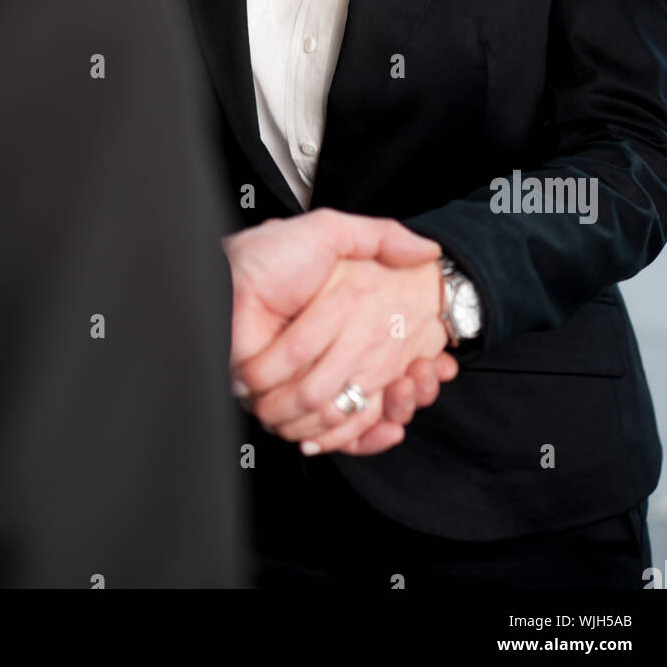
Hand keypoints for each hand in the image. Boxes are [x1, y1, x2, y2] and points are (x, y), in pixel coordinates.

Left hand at [233, 256, 448, 453]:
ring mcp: (305, 380)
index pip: (384, 352)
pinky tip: (391, 422)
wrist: (228, 281)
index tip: (437, 359)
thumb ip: (380, 237)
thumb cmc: (271, 255)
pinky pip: (332, 431)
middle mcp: (320, 353)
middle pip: (378, 387)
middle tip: (427, 377)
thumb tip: (427, 250)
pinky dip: (363, 435)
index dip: (415, 359)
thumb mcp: (332, 232)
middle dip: (409, 388)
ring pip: (360, 411)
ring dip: (392, 409)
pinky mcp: (289, 404)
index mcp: (334, 321)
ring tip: (413, 391)